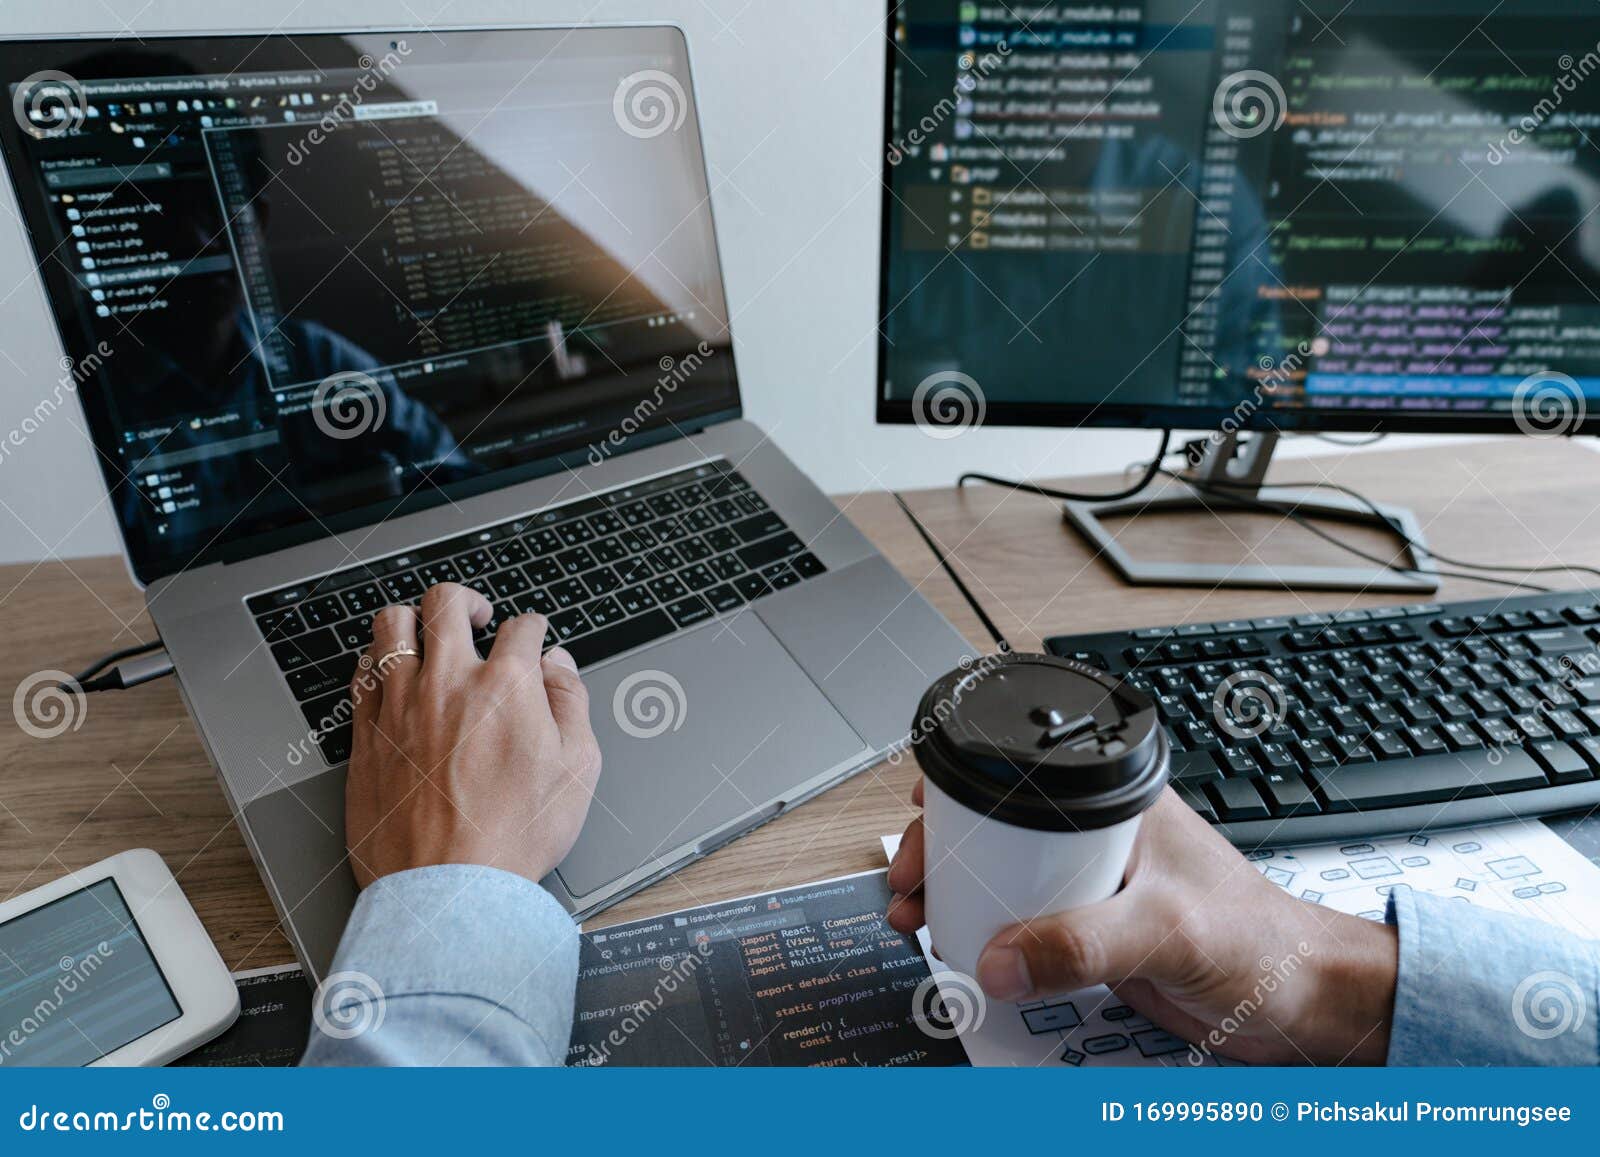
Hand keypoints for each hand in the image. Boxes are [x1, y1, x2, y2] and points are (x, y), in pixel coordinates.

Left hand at [344, 582, 601, 887]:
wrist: (450, 889)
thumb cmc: (515, 836)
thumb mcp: (578, 768)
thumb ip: (572, 702)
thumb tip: (560, 665)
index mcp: (505, 685)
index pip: (522, 627)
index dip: (533, 628)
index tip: (533, 639)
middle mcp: (447, 682)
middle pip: (446, 603)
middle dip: (467, 601)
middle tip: (477, 617)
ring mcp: (399, 705)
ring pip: (390, 625)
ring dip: (413, 620)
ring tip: (425, 634)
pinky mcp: (366, 735)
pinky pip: (361, 676)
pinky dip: (378, 664)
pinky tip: (391, 677)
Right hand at [886, 780, 1397, 1063]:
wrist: (1304, 1005)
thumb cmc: (1263, 942)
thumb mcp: (1164, 932)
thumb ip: (1081, 944)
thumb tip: (1000, 958)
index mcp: (1117, 809)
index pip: (1023, 784)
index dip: (962, 804)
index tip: (924, 835)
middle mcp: (1100, 843)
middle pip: (1001, 836)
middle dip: (947, 859)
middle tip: (914, 891)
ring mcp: (1096, 891)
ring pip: (1009, 885)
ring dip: (964, 904)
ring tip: (927, 926)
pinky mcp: (1097, 938)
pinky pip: (1030, 935)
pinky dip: (995, 946)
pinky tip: (976, 962)